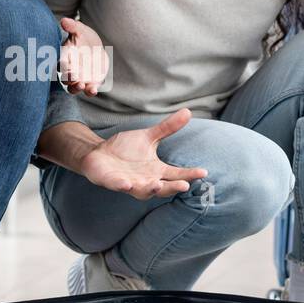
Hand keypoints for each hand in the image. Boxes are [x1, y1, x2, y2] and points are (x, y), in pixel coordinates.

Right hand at [58, 17, 108, 95]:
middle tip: (74, 78)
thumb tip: (64, 21)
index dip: (63, 67)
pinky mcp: (89, 84)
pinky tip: (93, 90)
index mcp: (65, 58)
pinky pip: (87, 90)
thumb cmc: (84, 38)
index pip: (60, 64)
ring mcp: (79, 79)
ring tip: (82, 86)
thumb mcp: (80, 30)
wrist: (96, 48)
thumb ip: (72, 27)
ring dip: (76, 88)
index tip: (67, 67)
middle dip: (69, 79)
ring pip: (73, 88)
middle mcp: (69, 71)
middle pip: (65, 79)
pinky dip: (89, 92)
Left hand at [78, 108, 207, 199]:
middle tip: (184, 185)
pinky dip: (123, 185)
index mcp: (156, 170)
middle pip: (163, 187)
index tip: (204, 172)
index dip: (190, 174)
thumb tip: (188, 111)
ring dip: (150, 189)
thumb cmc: (126, 149)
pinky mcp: (113, 182)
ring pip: (142, 191)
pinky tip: (127, 184)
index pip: (177, 174)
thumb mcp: (148, 137)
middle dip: (172, 187)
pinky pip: (119, 186)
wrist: (99, 154)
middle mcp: (146, 180)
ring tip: (158, 184)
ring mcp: (130, 183)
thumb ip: (167, 128)